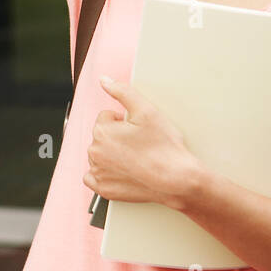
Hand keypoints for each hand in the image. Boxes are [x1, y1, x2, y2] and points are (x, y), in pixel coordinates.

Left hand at [83, 77, 197, 209]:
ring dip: (111, 154)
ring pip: (99, 155)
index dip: (124, 121)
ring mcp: (98, 173)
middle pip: (102, 136)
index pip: (106, 117)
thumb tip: (105, 81)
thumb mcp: (146, 110)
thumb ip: (122, 91)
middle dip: (117, 137)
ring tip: (135, 158)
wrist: (177, 179)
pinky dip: (104, 174)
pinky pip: (94, 177)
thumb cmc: (164, 148)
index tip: (138, 131)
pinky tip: (122, 171)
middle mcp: (95, 153)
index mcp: (102, 131)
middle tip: (140, 144)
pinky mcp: (104, 189)